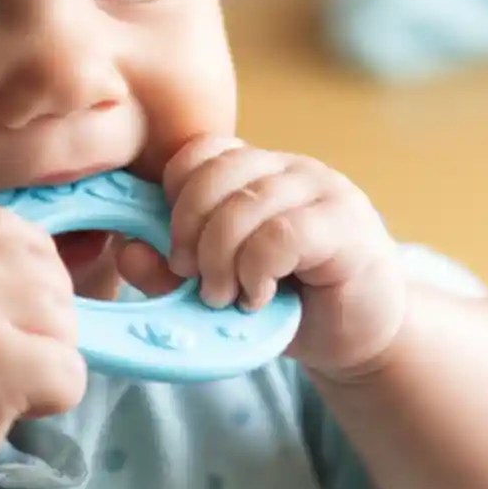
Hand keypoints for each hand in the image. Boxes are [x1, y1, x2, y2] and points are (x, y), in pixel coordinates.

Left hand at [119, 135, 407, 378]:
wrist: (362, 334)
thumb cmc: (290, 305)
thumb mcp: (219, 286)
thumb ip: (171, 269)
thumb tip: (126, 248)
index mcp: (259, 171)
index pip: (199, 153)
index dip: (175, 197)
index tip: (176, 252)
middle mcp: (291, 169)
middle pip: (214, 174)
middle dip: (189, 232)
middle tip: (194, 278)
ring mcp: (322, 191)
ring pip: (244, 206)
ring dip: (221, 261)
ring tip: (226, 296)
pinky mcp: (345, 225)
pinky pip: (279, 235)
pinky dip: (255, 271)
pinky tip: (260, 295)